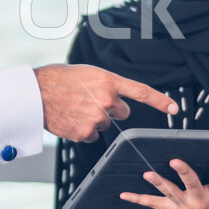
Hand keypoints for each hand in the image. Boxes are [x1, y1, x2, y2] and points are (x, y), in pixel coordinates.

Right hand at [34, 64, 176, 142]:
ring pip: (105, 124)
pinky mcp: (85, 132)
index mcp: (108, 81)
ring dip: (94, 119)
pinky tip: (70, 119)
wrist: (35, 93)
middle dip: (112, 109)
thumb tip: (115, 98)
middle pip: (123, 112)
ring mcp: (96, 118)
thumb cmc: (58, 79)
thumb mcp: (87, 73)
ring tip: (75, 108)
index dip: (159, 101)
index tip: (174, 109)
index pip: (140, 92)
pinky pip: (92, 135)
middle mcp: (106, 100)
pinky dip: (83, 129)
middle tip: (91, 101)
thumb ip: (105, 84)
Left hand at [119, 156, 208, 208]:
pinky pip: (152, 206)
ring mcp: (184, 207)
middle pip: (191, 185)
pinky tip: (123, 193)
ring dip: (157, 184)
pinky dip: (138, 200)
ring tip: (146, 173)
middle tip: (175, 160)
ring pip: (169, 193)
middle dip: (183, 173)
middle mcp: (200, 202)